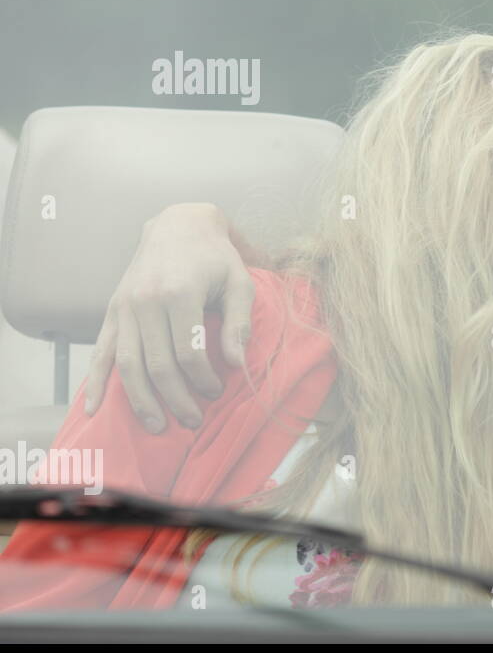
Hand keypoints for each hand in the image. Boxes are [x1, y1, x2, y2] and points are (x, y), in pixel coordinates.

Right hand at [83, 203, 253, 432]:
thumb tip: (237, 365)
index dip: (203, 379)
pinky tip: (94, 408)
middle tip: (193, 421)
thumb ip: (239, 323)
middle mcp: (145, 301)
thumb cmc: (215, 258)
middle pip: (157, 365)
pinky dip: (95, 382)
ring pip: (127, 365)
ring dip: (141, 401)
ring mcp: (124, 307)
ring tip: (158, 426)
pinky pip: (100, 351)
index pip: (188, 353)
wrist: (178, 226)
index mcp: (179, 294)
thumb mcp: (240, 282)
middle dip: (176, 399)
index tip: (218, 391)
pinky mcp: (112, 311)